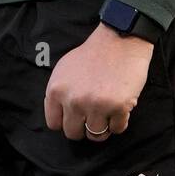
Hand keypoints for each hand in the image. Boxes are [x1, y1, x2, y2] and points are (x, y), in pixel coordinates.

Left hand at [44, 23, 153, 141]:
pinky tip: (120, 109)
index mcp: (57, 90)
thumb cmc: (93, 54)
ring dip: (103, 127)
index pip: (54, 124)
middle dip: (83, 127)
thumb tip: (60, 115)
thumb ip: (58, 92)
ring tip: (107, 113)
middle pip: (73, 133)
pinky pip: (117, 129)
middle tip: (93, 116)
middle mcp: (73, 100)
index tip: (75, 116)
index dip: (66, 121)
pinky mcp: (118, 107)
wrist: (120, 39)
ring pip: (96, 135)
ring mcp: (96, 105)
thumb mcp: (64, 69)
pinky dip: (120, 122)